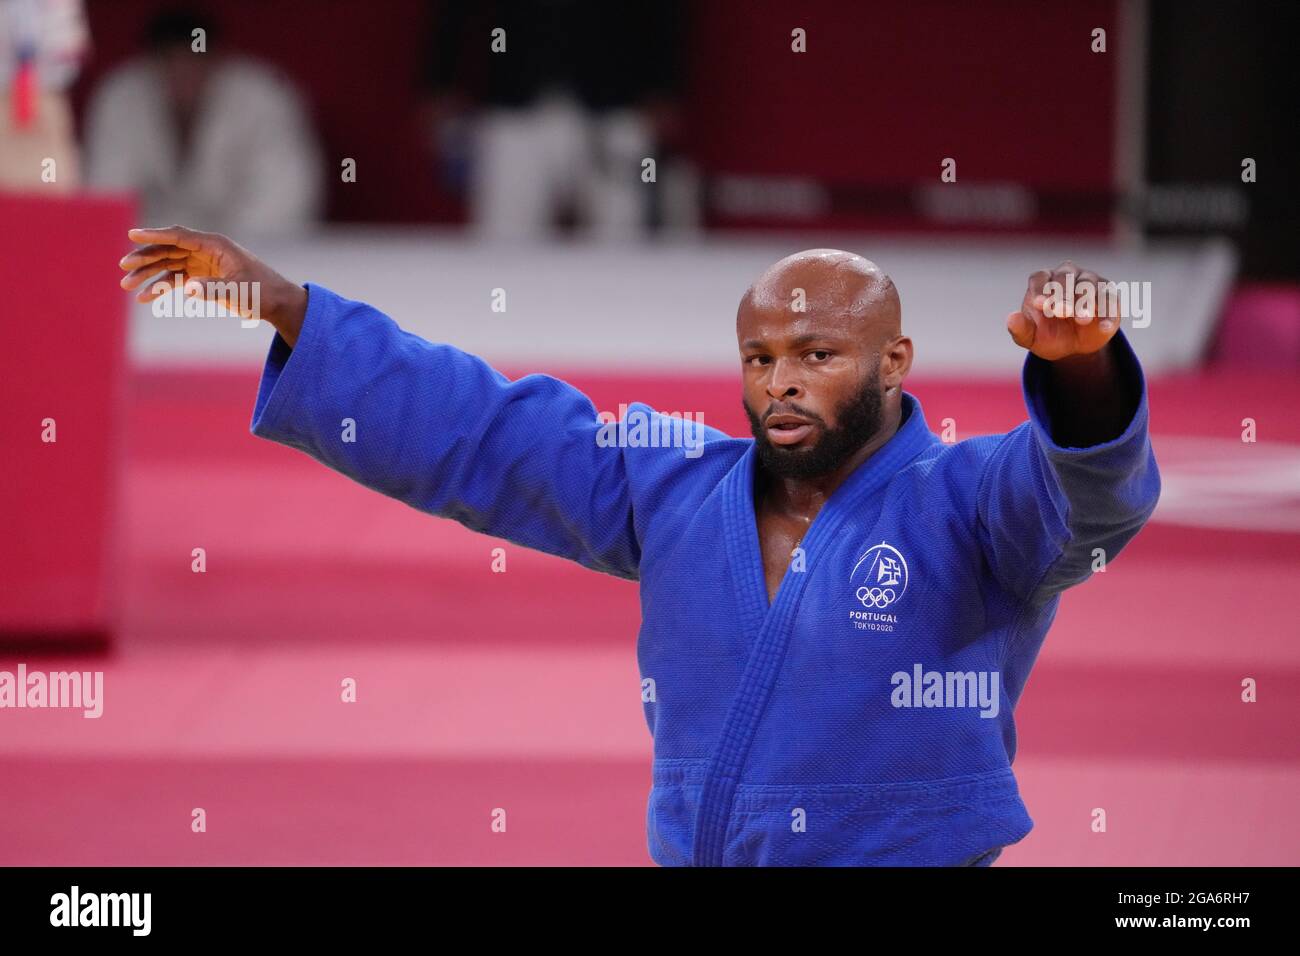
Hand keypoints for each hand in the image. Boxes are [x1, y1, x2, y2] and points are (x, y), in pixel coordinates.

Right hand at [119, 225, 307, 346]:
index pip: (179, 236)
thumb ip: (213, 289)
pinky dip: (162, 288)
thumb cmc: (262, 293)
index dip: (155, 235)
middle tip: (123, 269)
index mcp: (215, 245)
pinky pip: (176, 279)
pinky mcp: (203, 278)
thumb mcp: (238, 291)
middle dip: (144, 258)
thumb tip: (189, 288)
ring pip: (168, 265)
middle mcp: (206, 251)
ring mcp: (203, 263)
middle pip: (168, 249)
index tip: (132, 235)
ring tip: (127, 287)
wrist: (277, 304)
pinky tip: (145, 298)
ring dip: (148, 275)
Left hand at [1006, 260, 1119, 360]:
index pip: (1040, 278)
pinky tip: (1104, 328)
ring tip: (1081, 319)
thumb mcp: (1031, 337)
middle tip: (1062, 312)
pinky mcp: (1109, 295)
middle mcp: (1067, 275)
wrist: (1074, 348)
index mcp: (1043, 281)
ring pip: (1089, 284)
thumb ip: (1020, 329)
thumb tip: (1011, 319)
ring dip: (1085, 300)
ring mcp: (1090, 282)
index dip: (1040, 289)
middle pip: (1065, 276)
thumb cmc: (1048, 336)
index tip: (1040, 305)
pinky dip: (1108, 313)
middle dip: (1063, 294)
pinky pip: (1110, 301)